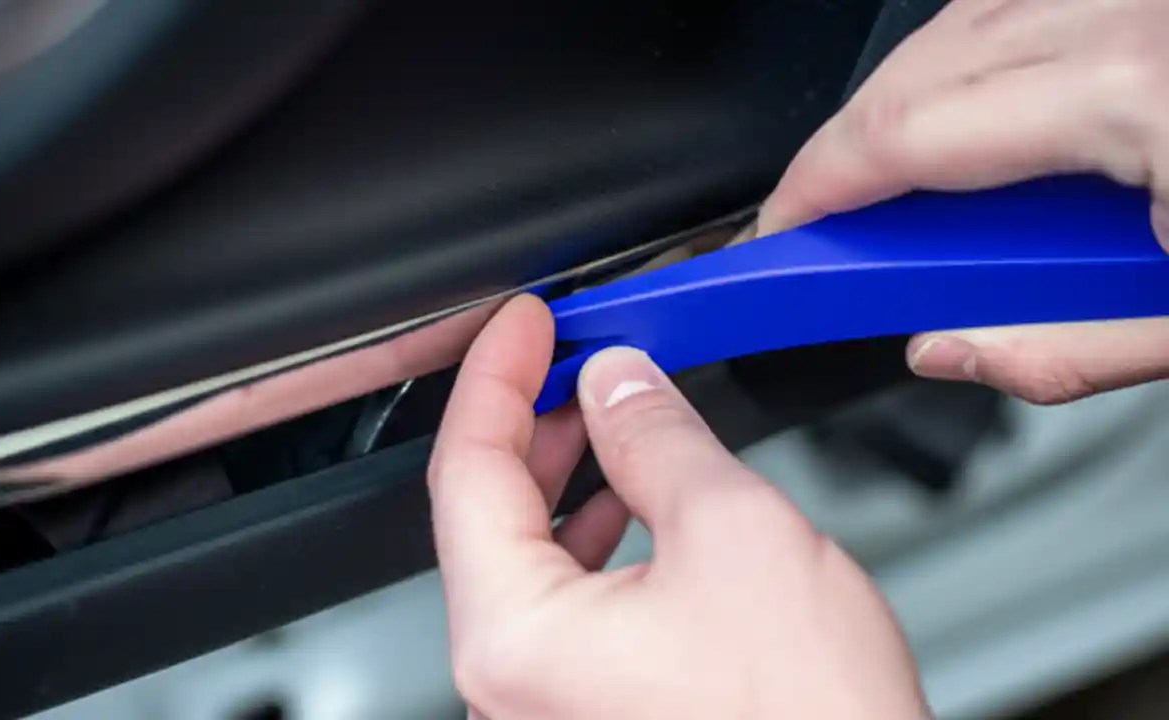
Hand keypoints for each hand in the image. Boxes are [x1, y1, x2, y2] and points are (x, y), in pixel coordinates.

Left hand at [427, 295, 927, 718]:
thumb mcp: (733, 535)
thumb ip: (657, 440)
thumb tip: (619, 385)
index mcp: (515, 638)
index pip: (466, 470)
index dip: (495, 377)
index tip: (523, 326)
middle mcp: (508, 686)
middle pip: (487, 516)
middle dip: (529, 423)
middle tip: (565, 360)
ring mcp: (545, 709)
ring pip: (526, 563)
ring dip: (562, 479)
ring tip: (604, 420)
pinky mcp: (589, 718)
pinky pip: (561, 611)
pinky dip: (589, 543)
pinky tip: (630, 507)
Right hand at [759, 0, 1168, 404]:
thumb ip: (1064, 350)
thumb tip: (950, 347)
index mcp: (1137, 92)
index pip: (905, 132)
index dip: (815, 185)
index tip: (780, 231)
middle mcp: (1129, 14)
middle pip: (911, 70)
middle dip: (845, 150)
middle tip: (825, 224)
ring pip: (955, 23)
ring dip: (906, 100)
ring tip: (905, 181)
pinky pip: (1011, 8)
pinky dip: (970, 61)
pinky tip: (978, 114)